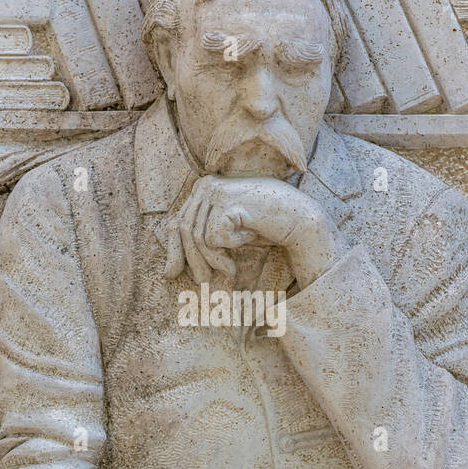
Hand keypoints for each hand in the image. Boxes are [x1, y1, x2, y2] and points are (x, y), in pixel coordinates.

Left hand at [164, 175, 345, 287]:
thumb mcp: (227, 233)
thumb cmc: (265, 226)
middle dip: (192, 261)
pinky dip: (231, 247)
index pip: (177, 221)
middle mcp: (206, 185)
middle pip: (184, 230)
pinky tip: (249, 237)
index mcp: (203, 188)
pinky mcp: (228, 202)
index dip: (173, 250)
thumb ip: (201, 241)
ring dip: (214, 261)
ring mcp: (216, 191)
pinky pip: (214, 238)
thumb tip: (168, 270)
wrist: (299, 218)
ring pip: (198, 237)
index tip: (170, 275)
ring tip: (230, 271)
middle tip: (203, 283)